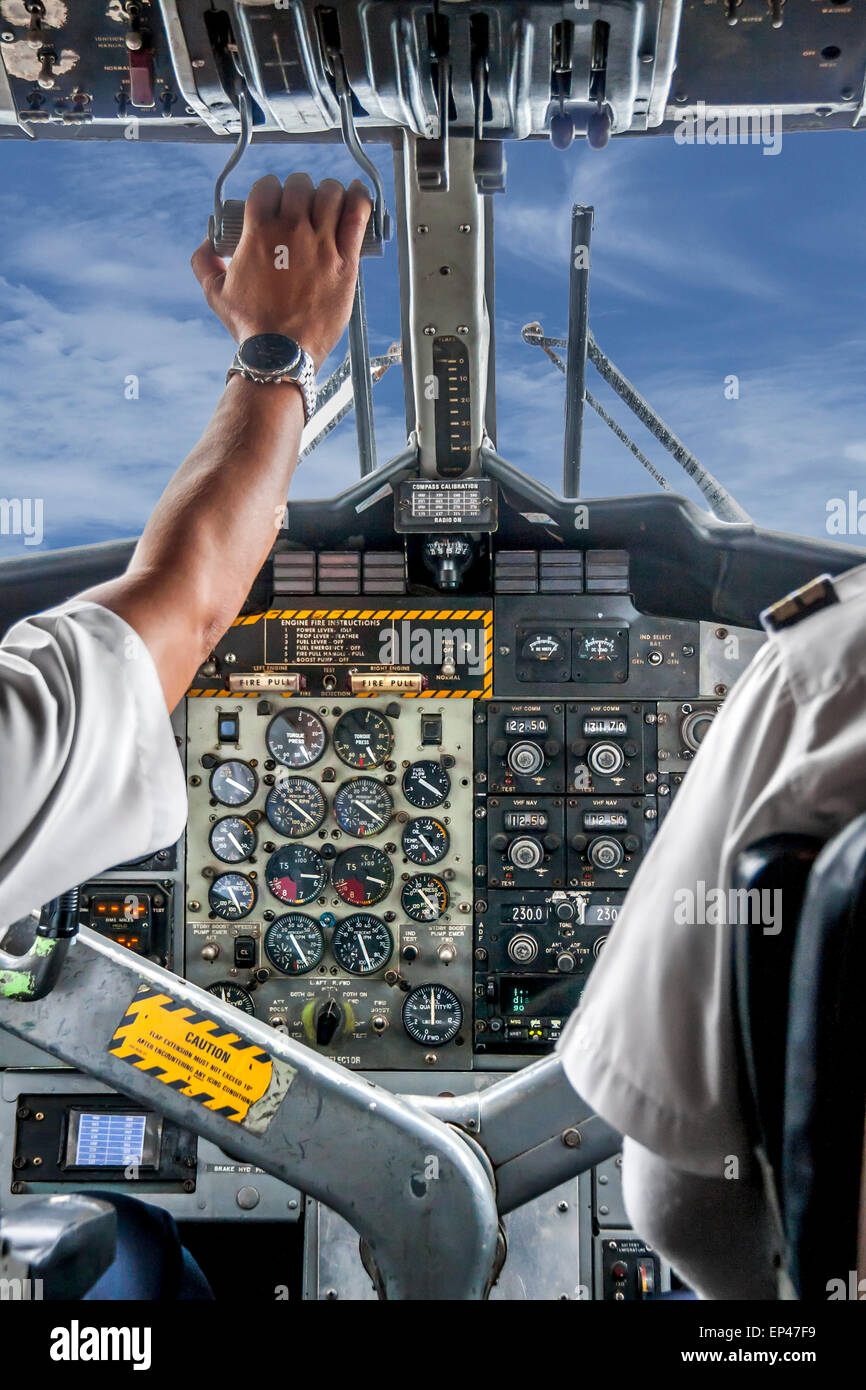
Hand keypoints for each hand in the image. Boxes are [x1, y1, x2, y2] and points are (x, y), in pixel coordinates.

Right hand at [191, 173, 372, 371]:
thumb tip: (208, 242)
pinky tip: (357, 194)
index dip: (271, 190)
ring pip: (330, 194)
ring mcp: (322, 244)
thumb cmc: (251, 326)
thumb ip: (205, 261)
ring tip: (328, 204)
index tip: (275, 203)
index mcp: (258, 232)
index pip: (267, 186)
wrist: (282, 352)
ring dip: (328, 193)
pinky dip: (359, 198)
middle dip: (299, 190)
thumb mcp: (215, 293)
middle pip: (300, 185)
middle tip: (302, 207)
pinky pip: (357, 215)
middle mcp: (291, 231)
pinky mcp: (346, 261)